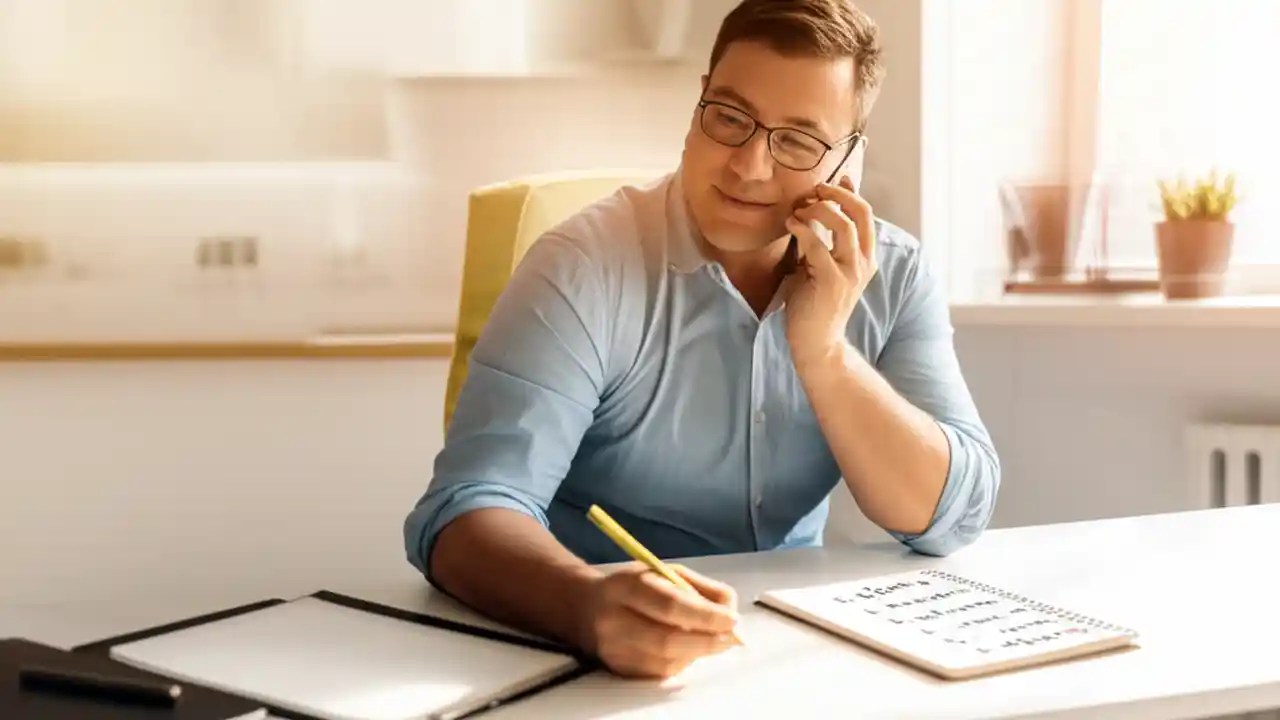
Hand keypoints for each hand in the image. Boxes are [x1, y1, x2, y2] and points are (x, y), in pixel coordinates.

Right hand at [579, 562, 740, 678]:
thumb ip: (702, 589)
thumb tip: (731, 613)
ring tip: (713, 640)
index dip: (706, 616)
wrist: (588, 608)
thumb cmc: (637, 586)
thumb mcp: (666, 573)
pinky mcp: (619, 670)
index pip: (670, 605)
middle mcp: (614, 619)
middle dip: (707, 641)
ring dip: (698, 653)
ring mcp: (613, 649)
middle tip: (732, 637)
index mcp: (626, 585)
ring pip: (667, 661)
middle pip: (667, 640)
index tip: (733, 620)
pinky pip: (661, 673)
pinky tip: (688, 649)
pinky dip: (683, 662)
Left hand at [782, 175, 877, 368]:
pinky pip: (818, 245)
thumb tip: (813, 211)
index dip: (852, 192)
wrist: (816, 342)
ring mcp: (851, 272)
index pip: (866, 215)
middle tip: (816, 189)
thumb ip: (823, 242)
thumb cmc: (814, 303)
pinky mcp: (832, 281)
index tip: (836, 179)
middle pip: (862, 213)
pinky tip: (790, 224)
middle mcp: (864, 262)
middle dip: (839, 194)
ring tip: (800, 209)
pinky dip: (803, 229)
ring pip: (844, 224)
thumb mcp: (821, 266)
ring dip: (820, 209)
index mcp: (865, 257)